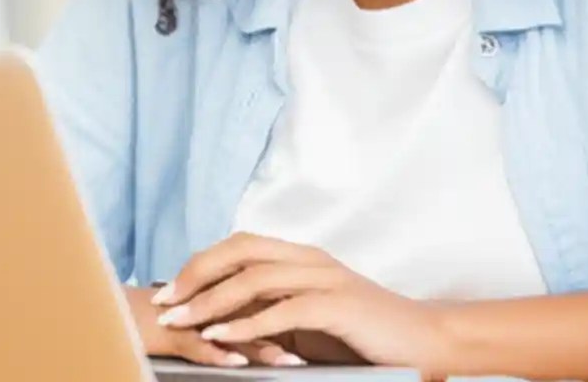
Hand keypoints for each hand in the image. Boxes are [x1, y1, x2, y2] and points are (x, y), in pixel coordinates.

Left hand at [151, 234, 455, 377]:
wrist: (423, 342)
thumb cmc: (361, 334)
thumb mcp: (305, 320)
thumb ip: (268, 311)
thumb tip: (219, 319)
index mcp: (299, 256)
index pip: (238, 247)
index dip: (200, 264)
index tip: (169, 290)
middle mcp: (308, 258)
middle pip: (238, 252)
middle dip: (196, 276)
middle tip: (165, 303)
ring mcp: (323, 278)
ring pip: (254, 279)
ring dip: (212, 301)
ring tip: (183, 322)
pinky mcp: (336, 305)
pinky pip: (281, 310)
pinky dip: (246, 324)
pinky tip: (221, 337)